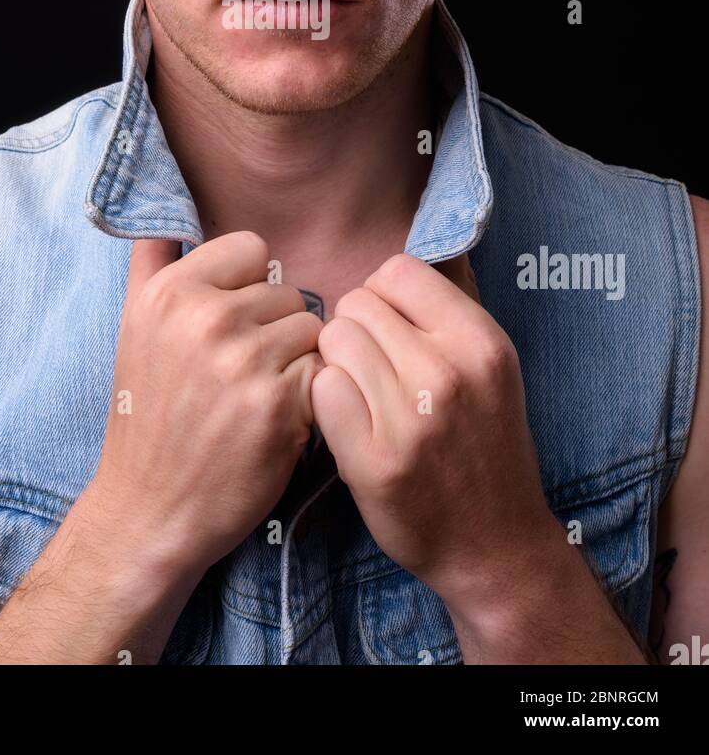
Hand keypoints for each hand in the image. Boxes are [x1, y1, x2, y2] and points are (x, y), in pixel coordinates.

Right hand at [91, 230, 323, 584]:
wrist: (150, 509)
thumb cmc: (148, 416)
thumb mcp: (132, 328)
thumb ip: (152, 262)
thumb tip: (171, 209)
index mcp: (169, 292)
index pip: (252, 248)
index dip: (250, 287)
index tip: (230, 326)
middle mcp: (203, 318)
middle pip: (287, 292)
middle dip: (275, 331)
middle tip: (239, 377)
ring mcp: (242, 361)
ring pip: (313, 330)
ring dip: (298, 363)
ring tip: (258, 398)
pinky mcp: (278, 404)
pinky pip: (325, 371)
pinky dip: (310, 398)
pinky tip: (275, 423)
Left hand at [311, 252, 552, 607]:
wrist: (495, 544)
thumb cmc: (483, 444)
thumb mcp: (489, 368)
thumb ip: (443, 317)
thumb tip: (384, 270)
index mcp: (480, 342)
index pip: (398, 271)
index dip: (383, 295)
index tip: (389, 327)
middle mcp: (448, 372)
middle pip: (357, 303)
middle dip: (355, 329)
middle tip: (371, 367)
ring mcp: (409, 418)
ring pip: (333, 340)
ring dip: (336, 362)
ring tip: (360, 392)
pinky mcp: (372, 460)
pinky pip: (320, 390)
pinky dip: (324, 402)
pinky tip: (346, 421)